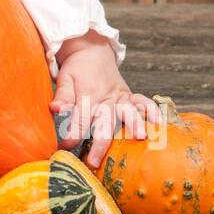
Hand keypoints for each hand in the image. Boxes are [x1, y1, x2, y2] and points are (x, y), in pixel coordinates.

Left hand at [49, 36, 157, 169]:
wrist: (91, 51)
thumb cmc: (76, 69)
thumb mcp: (65, 79)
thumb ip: (63, 95)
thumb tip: (55, 108)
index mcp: (87, 97)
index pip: (79, 120)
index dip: (71, 136)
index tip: (63, 148)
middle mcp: (106, 99)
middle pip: (104, 124)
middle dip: (100, 144)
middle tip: (94, 162)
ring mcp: (120, 98)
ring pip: (128, 112)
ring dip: (134, 124)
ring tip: (140, 136)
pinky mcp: (130, 96)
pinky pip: (144, 102)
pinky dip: (152, 110)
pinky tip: (158, 122)